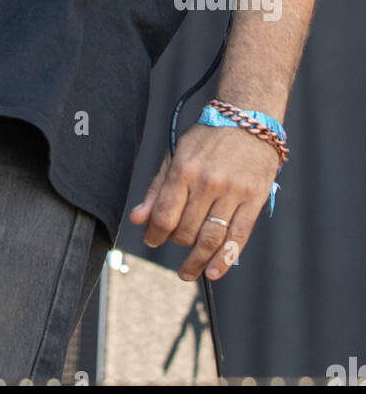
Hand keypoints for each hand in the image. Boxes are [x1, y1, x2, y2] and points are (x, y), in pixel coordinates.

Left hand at [128, 124, 279, 281]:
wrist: (248, 121)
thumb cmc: (208, 138)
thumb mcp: (176, 154)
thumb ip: (156, 188)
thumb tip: (137, 218)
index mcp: (184, 169)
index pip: (164, 214)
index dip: (154, 234)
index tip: (150, 241)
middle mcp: (208, 182)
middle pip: (187, 230)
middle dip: (176, 242)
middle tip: (174, 242)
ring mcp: (233, 192)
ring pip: (211, 238)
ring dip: (197, 261)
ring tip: (188, 272)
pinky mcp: (255, 199)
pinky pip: (239, 237)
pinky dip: (225, 259)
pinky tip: (213, 271)